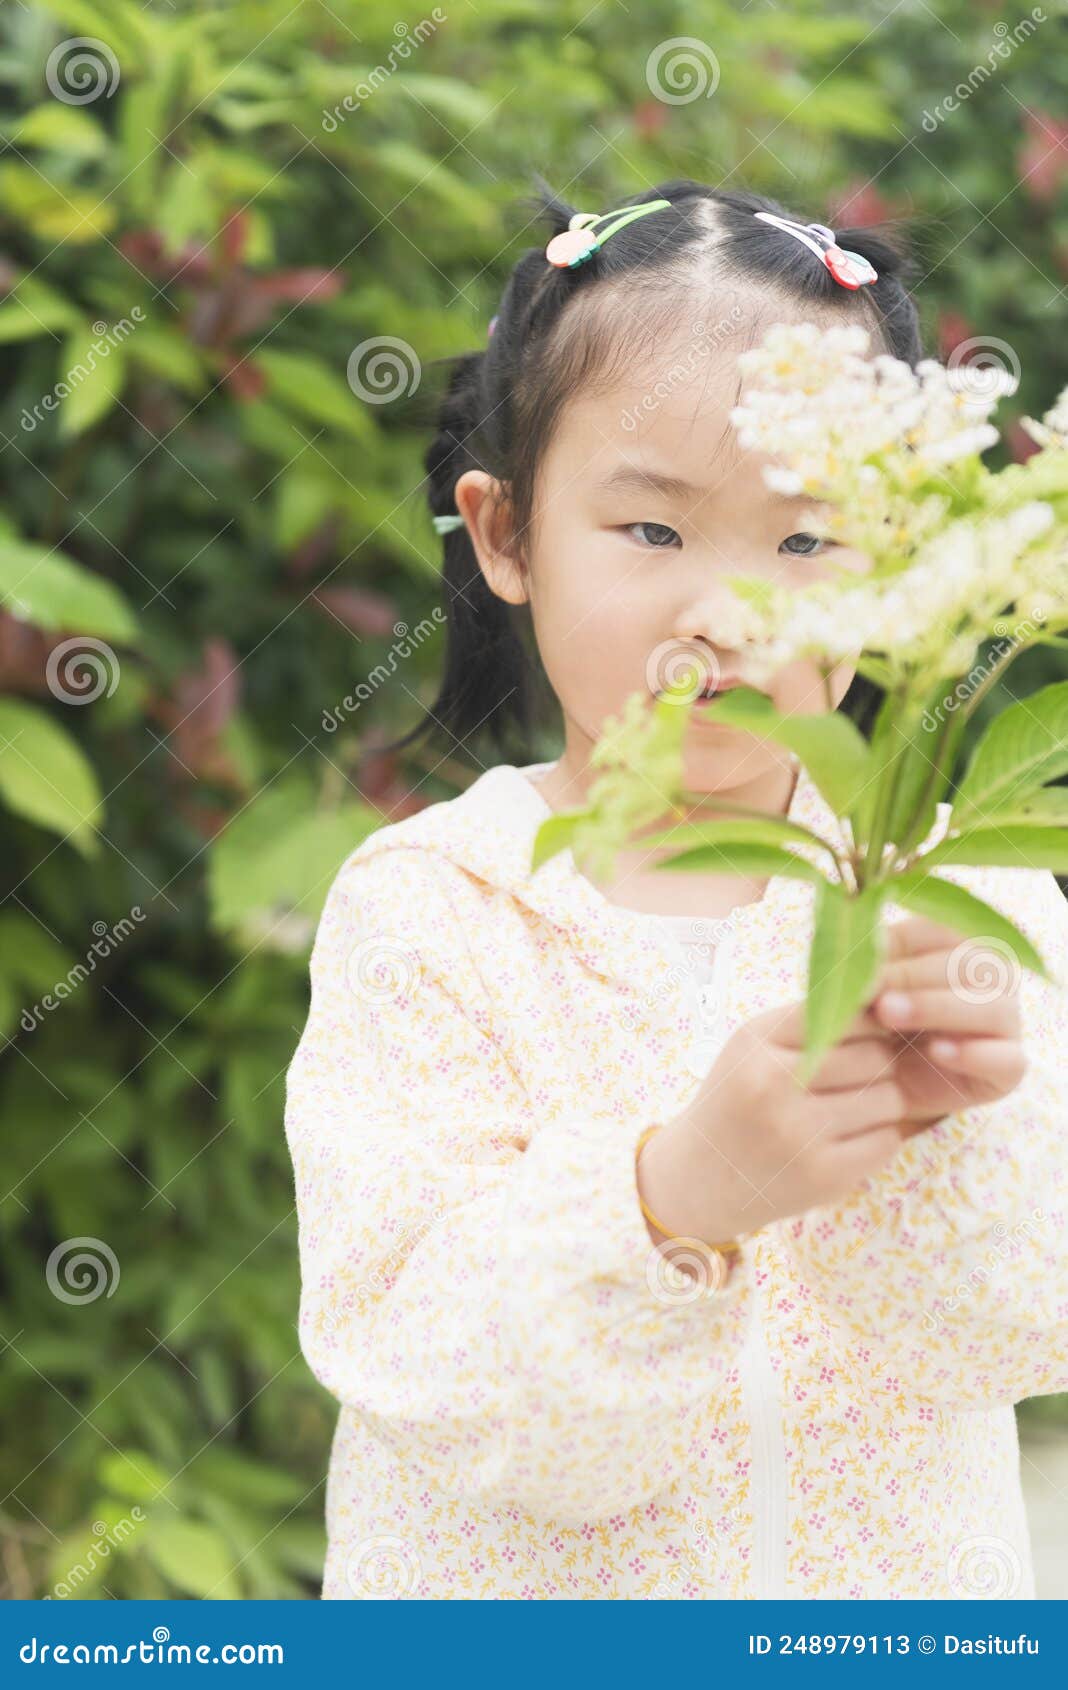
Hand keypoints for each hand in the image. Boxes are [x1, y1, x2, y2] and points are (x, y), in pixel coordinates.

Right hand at [639, 996, 920, 1245]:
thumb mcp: (754, 1049)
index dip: (872, 1021)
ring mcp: (799, 1133)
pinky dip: (878, 1139)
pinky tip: (848, 1141)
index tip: (872, 1033)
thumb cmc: (738, 1103)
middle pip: (875, 1057)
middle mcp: (773, 1082)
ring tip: (851, 1112)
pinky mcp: (823, 1176)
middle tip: (858, 1080)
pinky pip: (887, 1141)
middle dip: (879, 1067)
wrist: (700, 1179)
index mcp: (757, 1040)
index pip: (843, 1012)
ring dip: (883, 1104)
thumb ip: (810, 1022)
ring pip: (890, 1099)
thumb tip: (887, 996)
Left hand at [868, 915, 1029, 1127]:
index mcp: (960, 945)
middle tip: (873, 994)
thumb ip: (868, 967)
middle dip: (913, 978)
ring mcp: (1007, 1023)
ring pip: (994, 1008)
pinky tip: (937, 1052)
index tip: (861, 962)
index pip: (939, 931)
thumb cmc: (875, 1022)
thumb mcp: (867, 991)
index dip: (901, 945)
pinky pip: (1008, 1059)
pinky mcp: (1008, 1070)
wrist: (885, 1083)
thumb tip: (860, 953)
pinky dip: (974, 1054)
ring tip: (888, 1015)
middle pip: (970, 965)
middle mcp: (993, 978)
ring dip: (938, 1009)